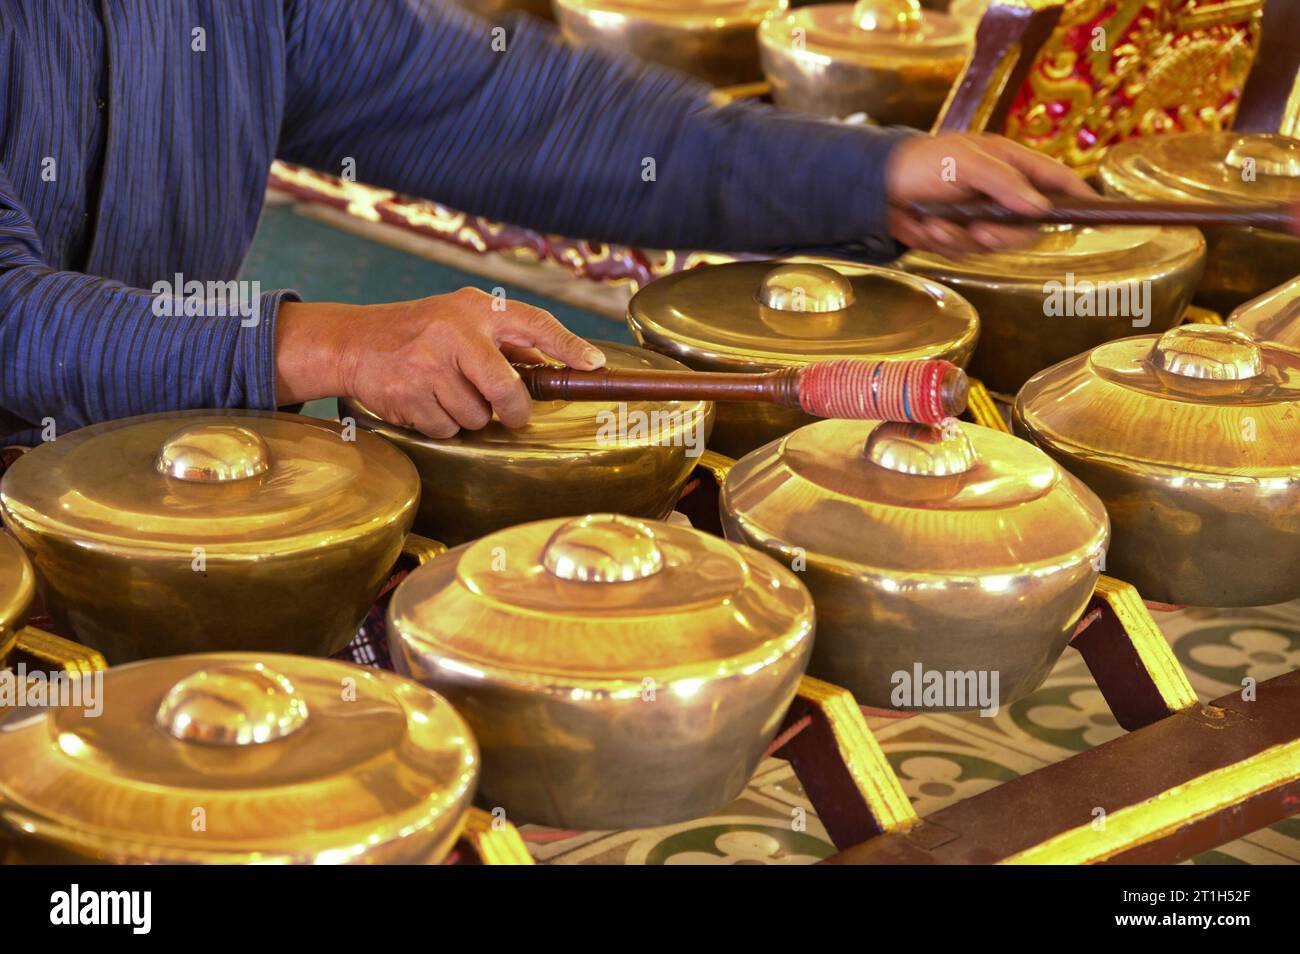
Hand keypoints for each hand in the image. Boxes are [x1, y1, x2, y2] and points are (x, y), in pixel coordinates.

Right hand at [276, 288, 604, 436]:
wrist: (354, 343)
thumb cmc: (420, 331)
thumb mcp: (462, 320)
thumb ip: (507, 341)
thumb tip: (556, 366)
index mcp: (475, 310)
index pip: (534, 324)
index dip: (568, 346)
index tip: (594, 366)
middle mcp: (454, 334)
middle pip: (506, 390)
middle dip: (513, 410)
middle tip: (511, 414)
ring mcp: (429, 366)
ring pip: (476, 417)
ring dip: (468, 415)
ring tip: (447, 393)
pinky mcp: (410, 395)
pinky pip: (447, 429)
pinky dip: (442, 424)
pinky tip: (426, 402)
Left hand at [885, 133, 1094, 256]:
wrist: (874, 187)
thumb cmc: (921, 162)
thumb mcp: (964, 163)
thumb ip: (1003, 182)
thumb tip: (1041, 207)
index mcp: (1011, 164)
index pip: (1057, 181)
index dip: (1080, 198)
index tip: (1100, 217)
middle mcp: (1002, 192)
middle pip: (1028, 227)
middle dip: (1002, 234)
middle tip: (979, 231)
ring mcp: (981, 215)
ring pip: (994, 244)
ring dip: (962, 238)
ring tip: (935, 222)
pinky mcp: (958, 235)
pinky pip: (965, 251)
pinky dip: (944, 243)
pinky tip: (924, 227)